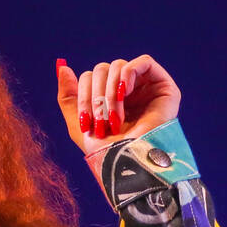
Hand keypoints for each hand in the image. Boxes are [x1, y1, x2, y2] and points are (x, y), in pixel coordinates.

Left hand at [55, 55, 180, 155]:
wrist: (131, 164)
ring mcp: (146, 88)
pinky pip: (144, 62)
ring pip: (118, 66)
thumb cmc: (106, 151)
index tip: (85, 122)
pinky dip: (128, 74)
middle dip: (96, 95)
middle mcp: (128, 91)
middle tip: (101, 122)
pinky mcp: (164, 87)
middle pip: (102, 69)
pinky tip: (124, 93)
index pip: (89, 77)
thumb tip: (62, 67)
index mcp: (109, 98)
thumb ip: (68, 96)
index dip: (83, 95)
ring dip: (109, 92)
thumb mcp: (78, 123)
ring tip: (114, 118)